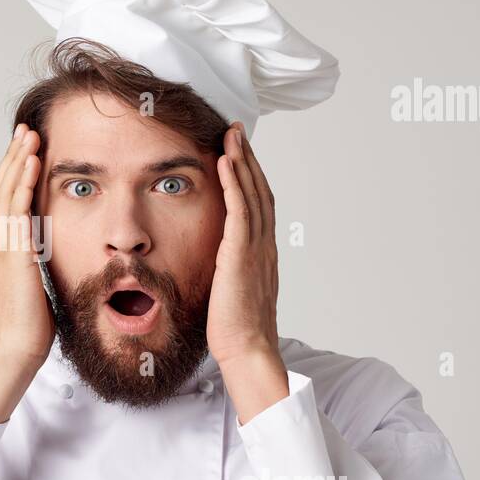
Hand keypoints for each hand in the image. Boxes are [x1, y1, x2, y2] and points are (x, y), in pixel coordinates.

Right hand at [0, 122, 54, 371]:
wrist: (15, 349)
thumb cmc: (30, 326)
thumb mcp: (37, 285)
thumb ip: (39, 263)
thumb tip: (51, 253)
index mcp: (1, 248)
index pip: (5, 201)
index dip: (14, 173)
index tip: (27, 150)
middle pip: (1, 188)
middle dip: (13, 157)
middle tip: (25, 130)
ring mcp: (1, 246)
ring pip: (6, 191)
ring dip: (18, 160)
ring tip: (29, 135)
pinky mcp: (12, 253)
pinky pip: (16, 209)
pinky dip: (22, 182)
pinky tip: (33, 162)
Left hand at [207, 121, 281, 367]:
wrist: (247, 349)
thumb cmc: (236, 329)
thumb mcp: (230, 290)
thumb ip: (227, 270)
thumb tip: (215, 262)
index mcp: (261, 253)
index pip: (259, 203)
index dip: (251, 175)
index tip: (240, 152)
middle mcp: (264, 245)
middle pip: (260, 190)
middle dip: (249, 158)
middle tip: (238, 130)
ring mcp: (256, 249)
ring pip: (253, 194)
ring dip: (243, 161)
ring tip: (232, 135)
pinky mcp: (242, 255)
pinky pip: (241, 212)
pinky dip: (235, 184)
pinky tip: (226, 163)